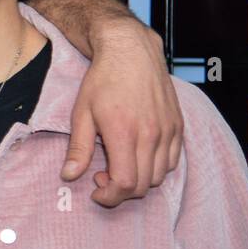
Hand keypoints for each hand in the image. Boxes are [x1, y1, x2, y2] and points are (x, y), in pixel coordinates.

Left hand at [61, 23, 183, 206]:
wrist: (131, 51)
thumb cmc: (103, 80)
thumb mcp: (81, 113)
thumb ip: (78, 148)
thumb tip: (69, 175)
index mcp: (124, 133)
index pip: (125, 183)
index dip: (110, 196)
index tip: (95, 191)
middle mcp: (151, 134)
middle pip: (144, 185)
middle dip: (121, 191)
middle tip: (102, 177)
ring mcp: (169, 130)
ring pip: (160, 176)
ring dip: (139, 181)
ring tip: (119, 165)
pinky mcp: (178, 125)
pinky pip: (172, 160)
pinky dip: (156, 168)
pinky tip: (137, 155)